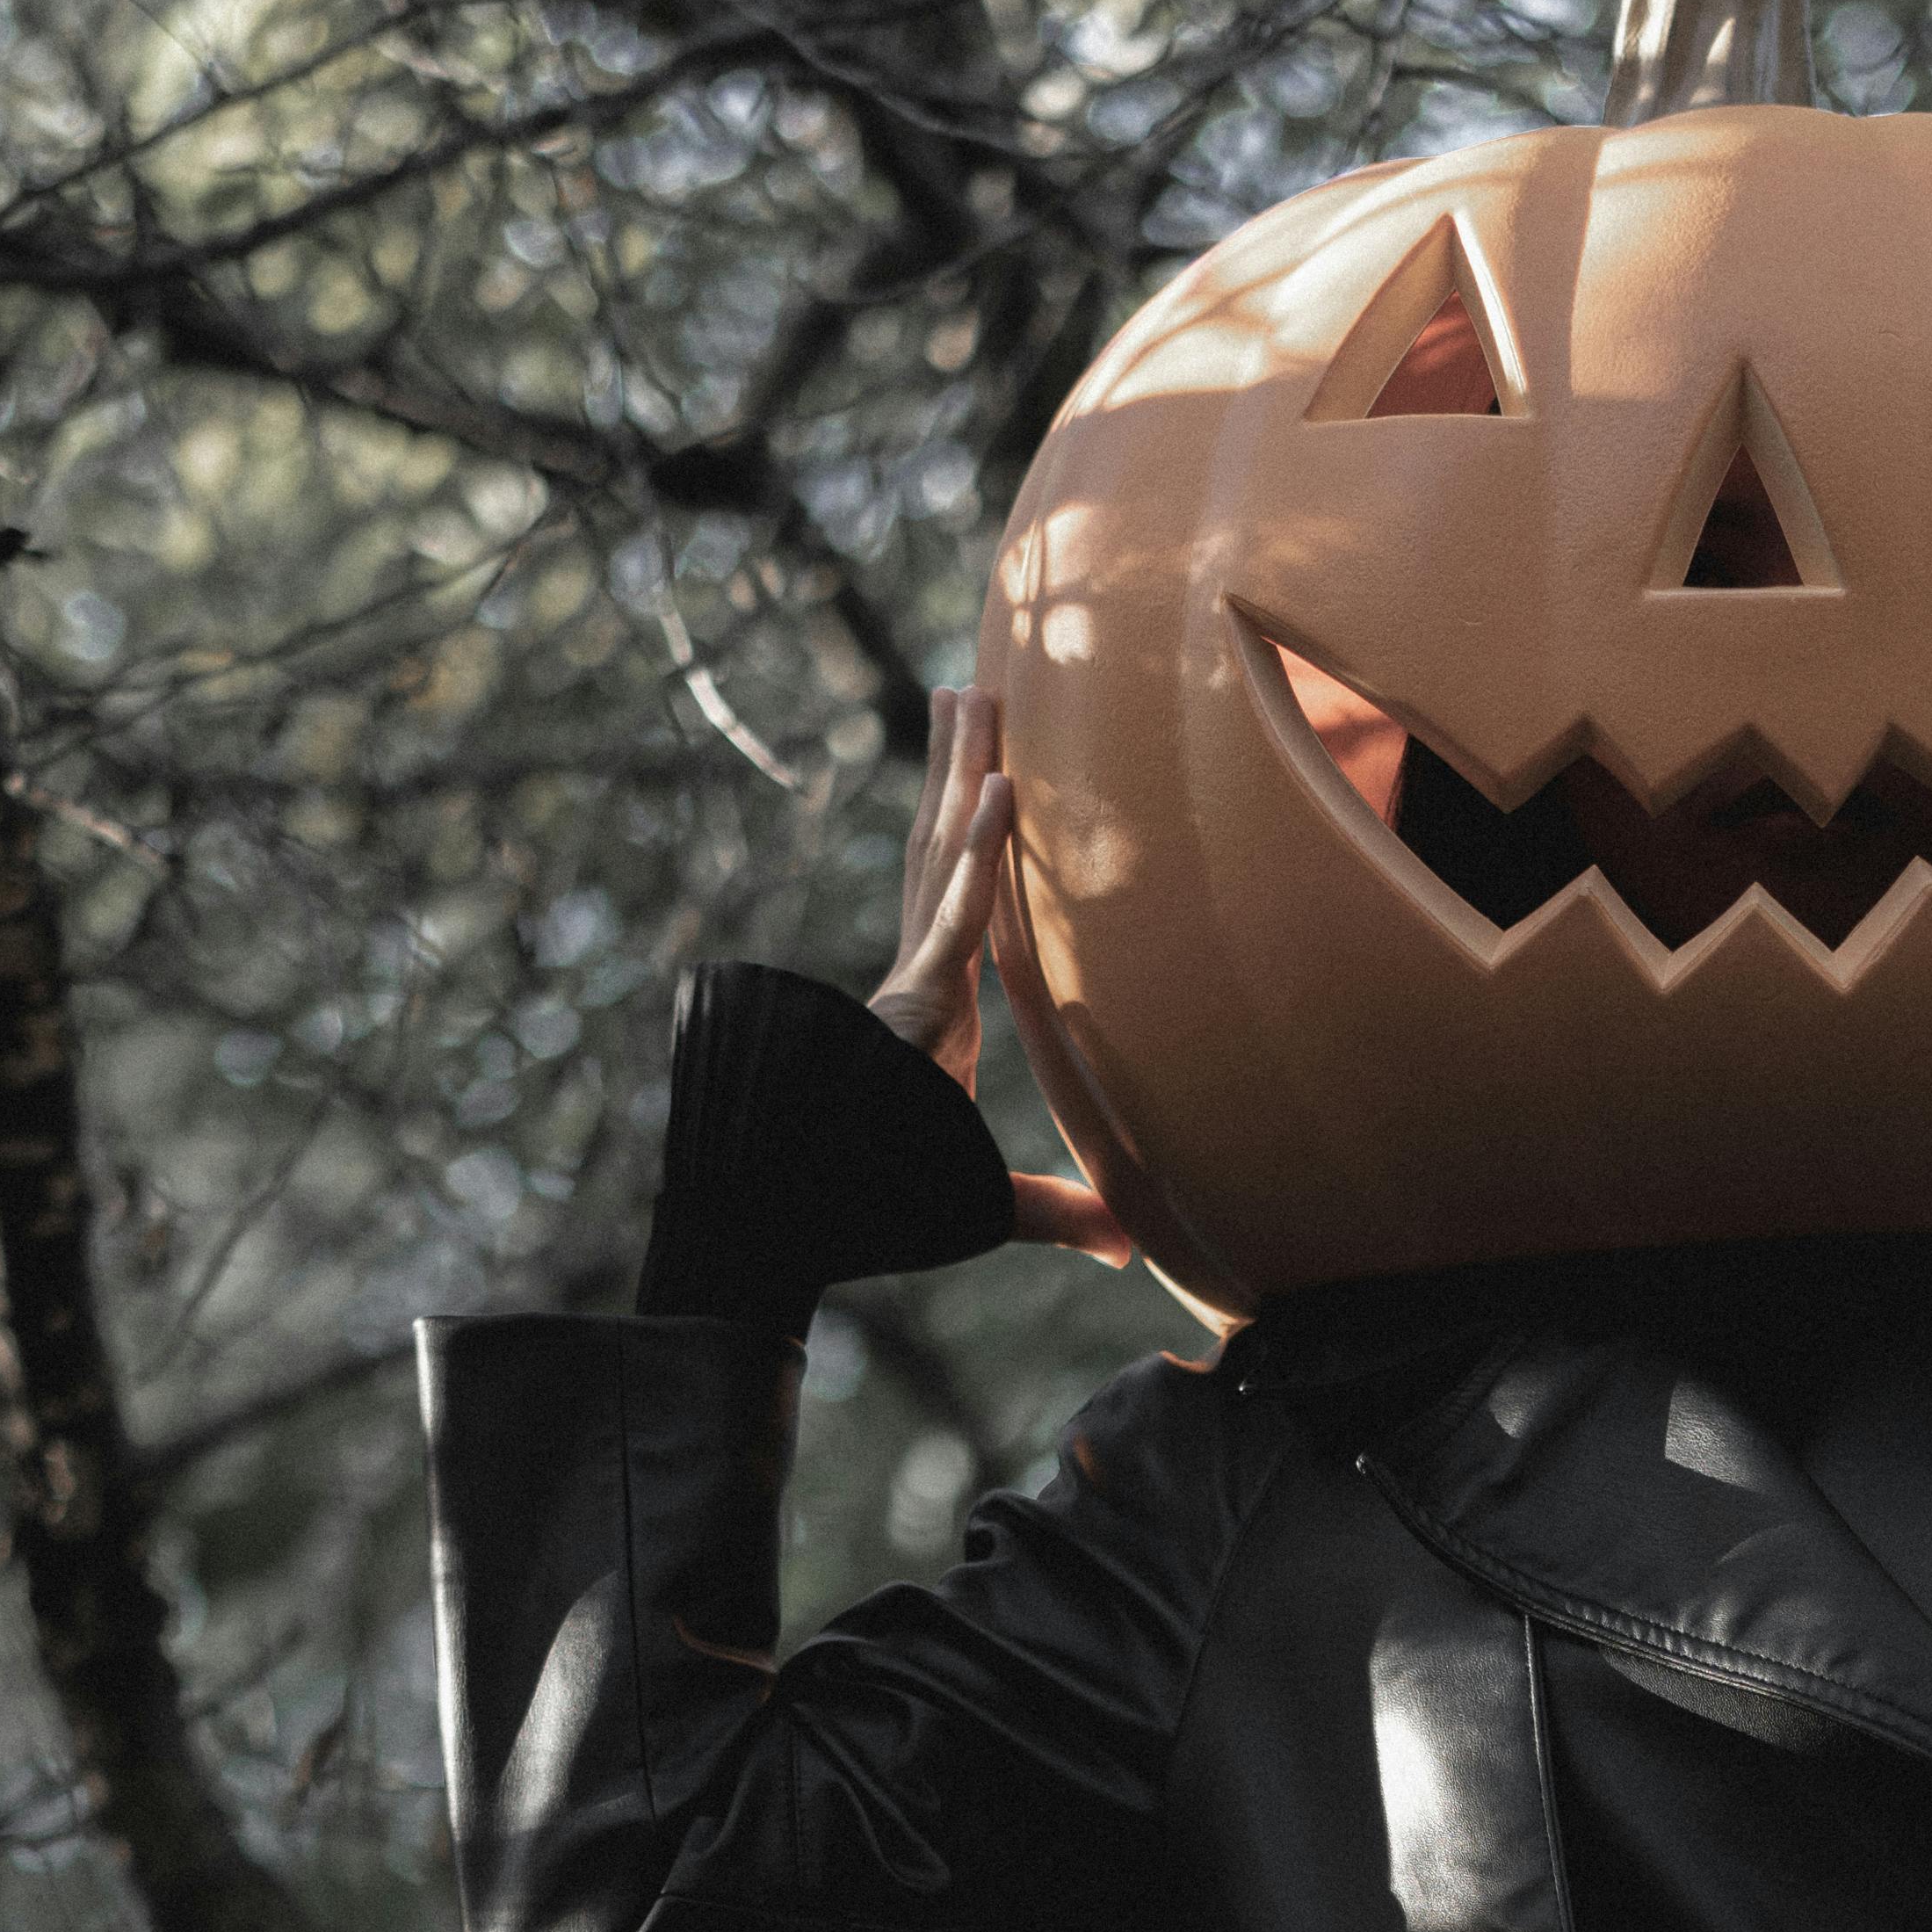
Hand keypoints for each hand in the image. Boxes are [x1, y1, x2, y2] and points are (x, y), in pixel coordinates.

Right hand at [871, 686, 1130, 1260]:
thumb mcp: (993, 1208)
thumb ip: (1058, 1214)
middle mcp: (922, 981)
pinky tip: (1000, 787)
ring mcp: (914, 985)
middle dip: (955, 768)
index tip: (987, 769)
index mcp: (937, 1011)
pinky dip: (981, 854)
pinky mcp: (913, 1006)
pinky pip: (957, 918)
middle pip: (942, 852)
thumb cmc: (881, 1213)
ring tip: (971, 692)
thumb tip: (1128, 1244)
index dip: (971, 832)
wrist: (802, 1228)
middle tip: (968, 687)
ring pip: (943, 857)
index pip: (959, 902)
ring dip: (963, 773)